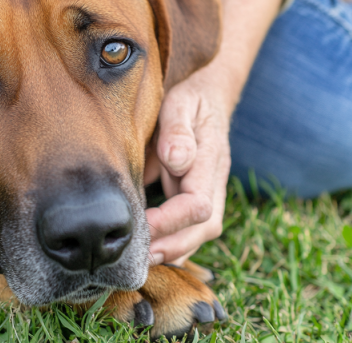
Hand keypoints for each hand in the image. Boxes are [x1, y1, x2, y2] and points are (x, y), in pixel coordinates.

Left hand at [144, 0, 283, 264]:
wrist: (205, 91)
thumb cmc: (188, 95)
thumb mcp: (181, 101)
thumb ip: (178, 129)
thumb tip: (177, 159)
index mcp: (210, 160)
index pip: (199, 204)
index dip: (172, 220)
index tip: (144, 225)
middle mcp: (212, 180)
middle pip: (205, 227)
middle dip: (173, 246)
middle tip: (139, 258)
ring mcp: (206, 189)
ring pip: (199, 232)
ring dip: (172, 250)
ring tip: (139, 260)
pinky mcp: (193, 194)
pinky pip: (187, 227)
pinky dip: (170, 242)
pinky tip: (145, 249)